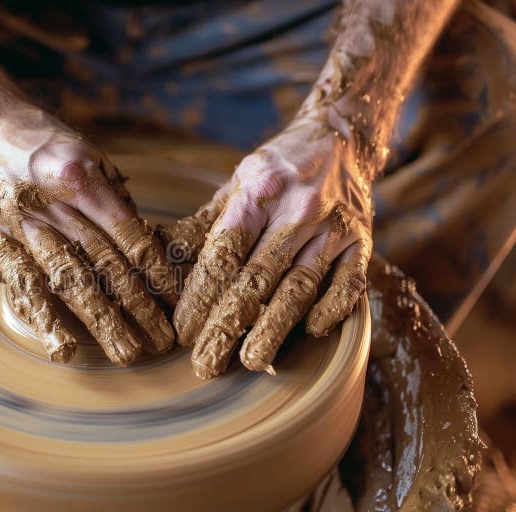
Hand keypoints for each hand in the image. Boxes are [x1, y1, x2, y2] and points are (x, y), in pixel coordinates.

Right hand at [0, 106, 175, 364]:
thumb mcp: (87, 154)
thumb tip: (145, 243)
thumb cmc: (41, 144)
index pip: (128, 234)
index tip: (175, 302)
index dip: (156, 272)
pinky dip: (44, 318)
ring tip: (128, 352)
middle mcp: (53, 202)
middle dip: (138, 306)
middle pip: (104, 262)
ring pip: (69, 278)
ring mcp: (20, 224)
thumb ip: (114, 198)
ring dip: (102, 320)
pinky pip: (22, 284)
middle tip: (162, 341)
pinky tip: (64, 348)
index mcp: (82, 178)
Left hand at [163, 108, 371, 377]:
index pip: (224, 251)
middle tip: (205, 363)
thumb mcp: (238, 183)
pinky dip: (330, 310)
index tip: (183, 330)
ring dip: (274, 328)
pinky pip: (350, 284)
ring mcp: (334, 227)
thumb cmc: (279, 168)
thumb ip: (205, 223)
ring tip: (250, 362)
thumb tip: (160, 256)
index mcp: (259, 190)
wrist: (344, 136)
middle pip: (258, 276)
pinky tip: (309, 332)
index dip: (202, 294)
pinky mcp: (364, 242)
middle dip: (228, 323)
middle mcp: (298, 209)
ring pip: (300, 286)